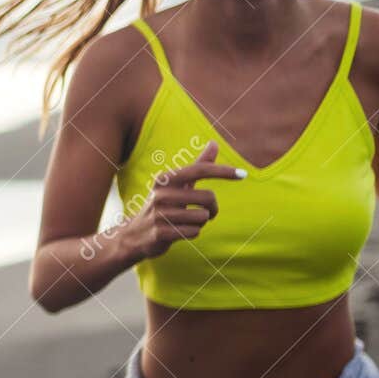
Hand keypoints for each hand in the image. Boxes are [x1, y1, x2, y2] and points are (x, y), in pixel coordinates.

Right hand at [120, 142, 245, 260]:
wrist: (135, 235)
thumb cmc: (163, 206)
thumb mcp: (178, 185)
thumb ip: (198, 165)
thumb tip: (214, 142)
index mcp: (165, 179)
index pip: (199, 170)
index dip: (223, 171)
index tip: (243, 175)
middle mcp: (160, 194)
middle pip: (208, 197)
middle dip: (213, 207)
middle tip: (207, 212)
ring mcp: (159, 214)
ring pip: (202, 217)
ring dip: (201, 222)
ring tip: (187, 222)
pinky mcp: (161, 233)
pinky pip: (194, 232)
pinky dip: (193, 233)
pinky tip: (180, 232)